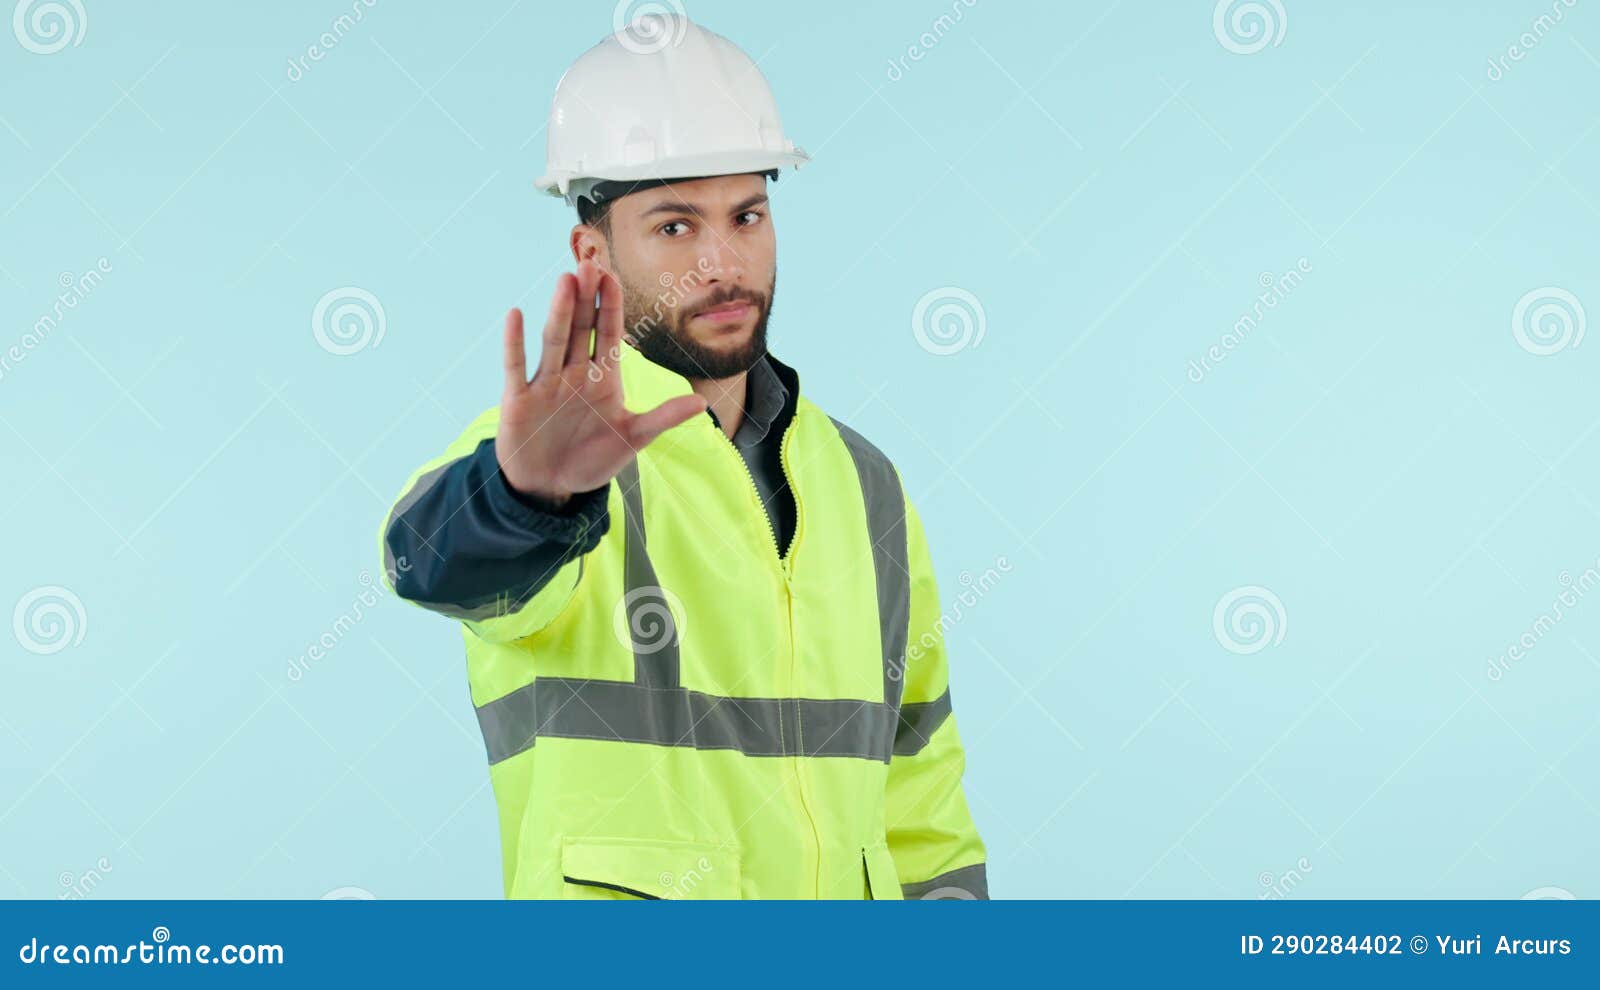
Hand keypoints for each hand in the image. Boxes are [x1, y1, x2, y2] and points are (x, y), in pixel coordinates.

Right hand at [495, 259, 706, 505]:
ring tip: (566, 280)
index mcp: (602, 377)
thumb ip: (663, 418)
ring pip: (554, 340)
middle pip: (581, 328)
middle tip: (590, 263)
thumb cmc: (591, 460)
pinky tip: (515, 315)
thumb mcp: (631, 438)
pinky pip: (516, 366)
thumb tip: (702, 404)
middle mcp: (574, 372)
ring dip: (560, 311)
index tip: (614, 276)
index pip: (609, 334)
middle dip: (586, 297)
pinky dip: (515, 342)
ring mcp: (546, 383)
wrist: (551, 487)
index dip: (611, 306)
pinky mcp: (519, 398)